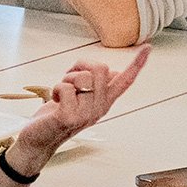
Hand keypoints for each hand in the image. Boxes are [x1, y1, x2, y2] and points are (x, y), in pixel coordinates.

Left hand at [11, 46, 149, 170]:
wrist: (38, 139)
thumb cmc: (57, 113)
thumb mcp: (80, 96)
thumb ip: (95, 84)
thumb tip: (112, 71)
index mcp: (104, 101)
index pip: (125, 81)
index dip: (137, 64)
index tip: (148, 48)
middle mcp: (99, 108)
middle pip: (101, 68)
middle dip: (81, 67)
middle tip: (69, 81)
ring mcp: (86, 114)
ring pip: (82, 76)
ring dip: (66, 79)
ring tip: (62, 93)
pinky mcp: (70, 117)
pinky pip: (66, 87)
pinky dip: (56, 88)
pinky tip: (55, 101)